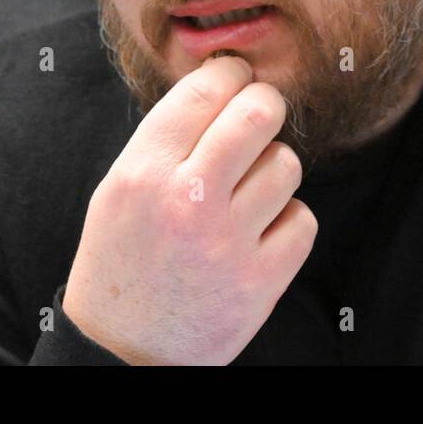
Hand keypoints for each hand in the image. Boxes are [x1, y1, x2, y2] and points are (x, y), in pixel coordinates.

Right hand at [61, 55, 317, 364]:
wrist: (124, 351)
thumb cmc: (123, 259)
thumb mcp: (120, 189)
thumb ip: (167, 138)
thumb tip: (224, 84)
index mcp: (143, 172)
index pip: (205, 90)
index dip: (231, 72)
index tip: (237, 77)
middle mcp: (186, 201)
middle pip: (258, 114)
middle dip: (265, 104)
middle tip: (259, 114)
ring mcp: (227, 243)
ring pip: (287, 163)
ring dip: (273, 168)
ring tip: (250, 188)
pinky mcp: (261, 282)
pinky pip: (303, 218)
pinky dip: (287, 220)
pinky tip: (260, 230)